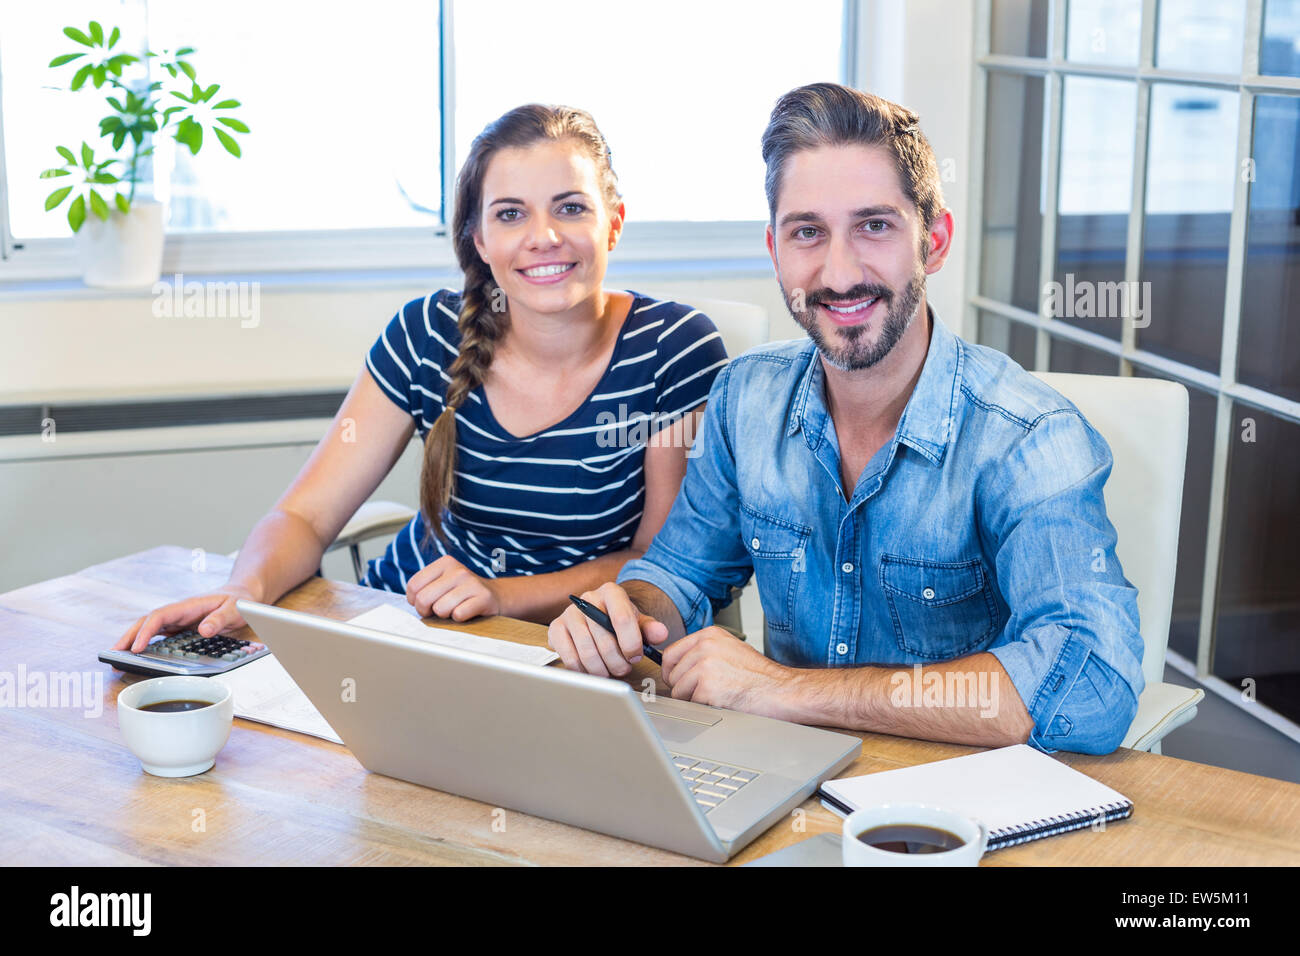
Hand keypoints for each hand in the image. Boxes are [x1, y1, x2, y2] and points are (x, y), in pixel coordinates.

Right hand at [113, 583, 256, 654]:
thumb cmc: (238, 601)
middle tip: (112, 655)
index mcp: (187, 606)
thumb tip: (203, 631)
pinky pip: (159, 637)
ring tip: (117, 660)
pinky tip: (137, 658)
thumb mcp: (235, 608)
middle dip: (128, 637)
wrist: (241, 596)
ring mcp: (177, 621)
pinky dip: (146, 646)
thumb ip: (221, 618)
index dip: (146, 632)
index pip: (159, 616)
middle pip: (146, 623)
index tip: (136, 648)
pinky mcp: (179, 629)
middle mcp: (178, 613)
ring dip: (132, 642)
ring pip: (149, 630)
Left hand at [406, 555, 501, 620]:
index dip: (415, 601)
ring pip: (440, 609)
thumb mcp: (443, 583)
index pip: (413, 586)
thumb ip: (424, 588)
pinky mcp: (484, 598)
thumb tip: (411, 601)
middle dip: (427, 611)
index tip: (427, 603)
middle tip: (438, 610)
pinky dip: (460, 619)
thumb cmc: (462, 594)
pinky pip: (458, 615)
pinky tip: (467, 612)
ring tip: (455, 609)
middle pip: (423, 599)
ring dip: (445, 616)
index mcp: (445, 563)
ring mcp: (472, 583)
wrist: (496, 597)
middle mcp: (458, 570)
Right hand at [547, 582, 668, 677]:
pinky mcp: (555, 629)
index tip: (635, 657)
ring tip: (610, 672)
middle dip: (618, 662)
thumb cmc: (617, 622)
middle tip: (624, 669)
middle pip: (604, 639)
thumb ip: (649, 629)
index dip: (631, 643)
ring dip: (601, 669)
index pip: (622, 618)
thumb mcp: (637, 622)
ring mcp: (569, 613)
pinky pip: (568, 657)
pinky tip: (592, 670)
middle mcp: (588, 599)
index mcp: (611, 592)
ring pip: (586, 651)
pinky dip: (583, 670)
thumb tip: (661, 634)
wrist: (594, 617)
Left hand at [661, 626, 791, 715]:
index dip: (672, 672)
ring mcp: (706, 666)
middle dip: (682, 688)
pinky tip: (723, 701)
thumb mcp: (730, 650)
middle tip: (704, 692)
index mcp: (709, 635)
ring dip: (693, 699)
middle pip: (672, 674)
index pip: (671, 653)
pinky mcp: (708, 687)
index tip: (677, 680)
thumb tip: (678, 665)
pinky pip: (691, 703)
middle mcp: (705, 646)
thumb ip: (703, 652)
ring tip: (718, 695)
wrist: (781, 690)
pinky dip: (704, 707)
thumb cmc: (760, 675)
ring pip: (678, 691)